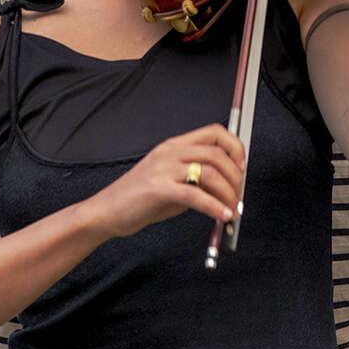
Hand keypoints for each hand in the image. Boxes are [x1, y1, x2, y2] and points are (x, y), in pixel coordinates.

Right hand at [84, 125, 246, 237]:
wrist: (106, 211)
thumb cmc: (139, 199)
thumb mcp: (172, 183)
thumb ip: (196, 180)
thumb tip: (227, 189)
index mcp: (173, 146)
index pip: (214, 132)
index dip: (235, 148)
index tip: (242, 168)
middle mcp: (169, 151)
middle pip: (217, 153)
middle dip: (236, 177)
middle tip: (239, 196)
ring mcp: (162, 168)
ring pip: (209, 172)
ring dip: (228, 193)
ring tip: (232, 210)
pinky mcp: (157, 188)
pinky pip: (195, 194)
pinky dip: (214, 206)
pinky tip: (222, 216)